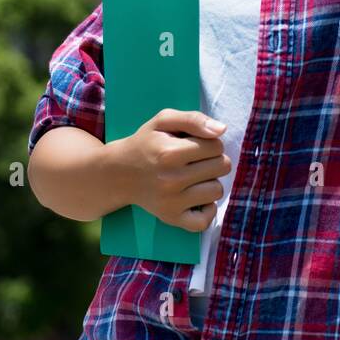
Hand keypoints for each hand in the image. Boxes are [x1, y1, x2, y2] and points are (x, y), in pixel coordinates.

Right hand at [116, 109, 231, 231]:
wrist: (117, 173)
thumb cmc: (145, 143)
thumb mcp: (163, 120)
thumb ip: (193, 119)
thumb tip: (222, 130)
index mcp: (170, 153)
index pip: (216, 146)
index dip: (210, 142)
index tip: (196, 144)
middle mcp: (171, 179)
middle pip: (222, 167)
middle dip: (214, 160)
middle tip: (196, 160)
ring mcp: (171, 202)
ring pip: (217, 191)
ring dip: (210, 182)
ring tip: (194, 177)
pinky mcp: (170, 218)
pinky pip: (205, 221)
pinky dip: (207, 210)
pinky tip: (197, 197)